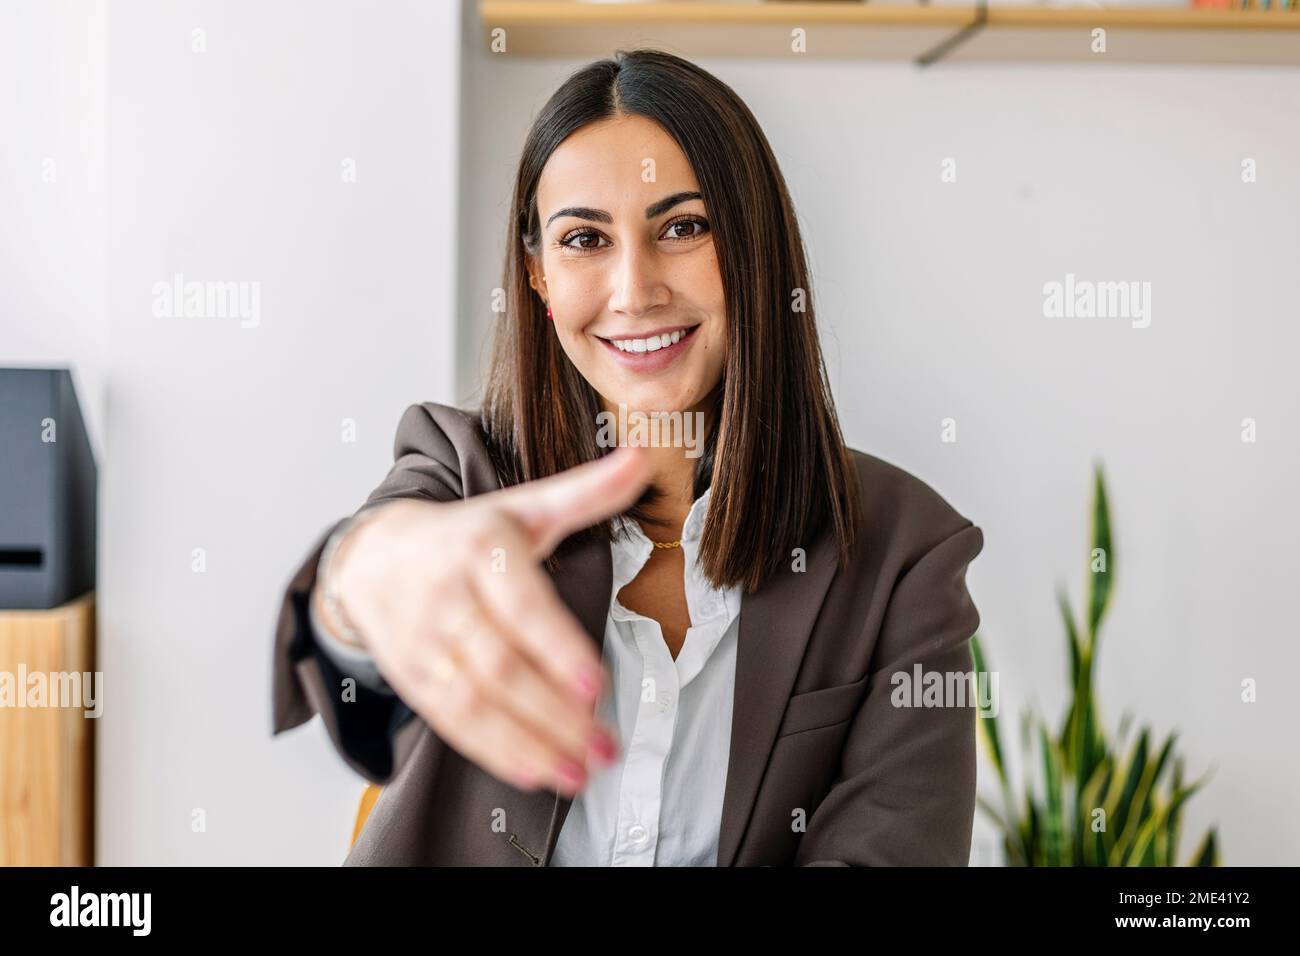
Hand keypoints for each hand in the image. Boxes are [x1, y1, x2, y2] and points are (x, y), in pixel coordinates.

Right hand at [325, 445, 651, 795]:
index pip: (522, 606)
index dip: (557, 648)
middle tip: (605, 746)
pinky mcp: (412, 678)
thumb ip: (587, 491)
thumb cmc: (467, 534)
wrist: (374, 554)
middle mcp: (447, 596)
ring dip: (531, 744)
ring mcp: (425, 642)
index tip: (596, 684)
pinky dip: (495, 753)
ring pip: (477, 703)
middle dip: (556, 714)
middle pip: (502, 666)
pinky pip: (453, 723)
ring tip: (580, 771)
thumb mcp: (525, 506)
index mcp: (482, 548)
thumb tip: (643, 457)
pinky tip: (536, 771)